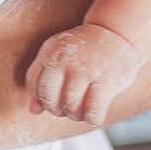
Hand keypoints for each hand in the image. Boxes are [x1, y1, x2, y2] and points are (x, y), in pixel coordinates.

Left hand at [25, 22, 141, 125]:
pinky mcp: (106, 79)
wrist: (116, 31)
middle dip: (58, 111)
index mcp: (50, 53)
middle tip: (70, 107)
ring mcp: (85, 70)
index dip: (43, 101)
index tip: (56, 99)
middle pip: (51, 102)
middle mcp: (65, 60)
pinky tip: (95, 113)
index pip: (35, 88)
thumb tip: (34, 111)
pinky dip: (92, 118)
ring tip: (83, 109)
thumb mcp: (56, 54)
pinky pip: (93, 112)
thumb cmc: (83, 49)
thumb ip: (40, 79)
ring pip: (71, 108)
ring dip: (76, 115)